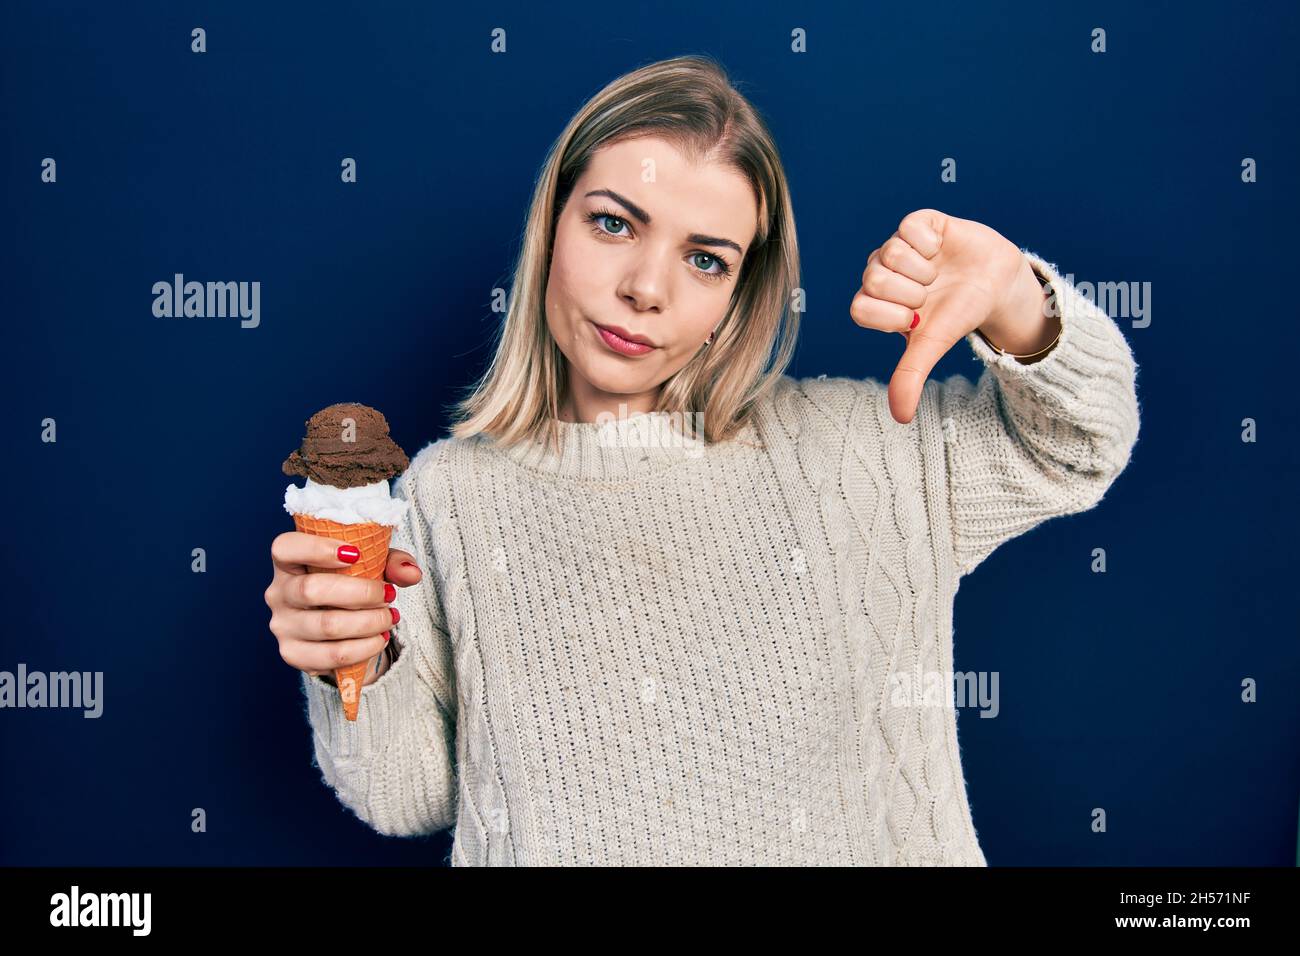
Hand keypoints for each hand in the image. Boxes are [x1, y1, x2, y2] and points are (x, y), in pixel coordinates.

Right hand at [264, 533, 422, 685]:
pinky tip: (379, 639)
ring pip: (327, 625)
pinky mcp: (293, 654)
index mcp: (288, 562)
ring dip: (369, 622)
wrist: (341, 627)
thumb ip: (392, 562)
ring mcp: (282, 626)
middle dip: (361, 593)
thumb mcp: (372, 564)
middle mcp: (277, 593)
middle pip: (311, 590)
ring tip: (390, 618)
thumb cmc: (352, 583)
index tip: (355, 554)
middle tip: (389, 595)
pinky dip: (364, 648)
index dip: (316, 548)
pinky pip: (332, 655)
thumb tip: (411, 573)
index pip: (284, 547)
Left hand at [849, 208, 1040, 424]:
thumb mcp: (933, 346)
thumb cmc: (957, 315)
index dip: (891, 316)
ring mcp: (896, 245)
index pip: (859, 308)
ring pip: (890, 253)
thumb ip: (910, 376)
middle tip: (929, 296)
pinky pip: (909, 228)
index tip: (916, 319)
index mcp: (875, 302)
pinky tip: (941, 251)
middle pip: (873, 279)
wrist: (995, 285)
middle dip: (911, 293)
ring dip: (923, 270)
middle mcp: (879, 272)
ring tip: (937, 275)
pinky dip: (931, 244)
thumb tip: (900, 418)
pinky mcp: (917, 223)